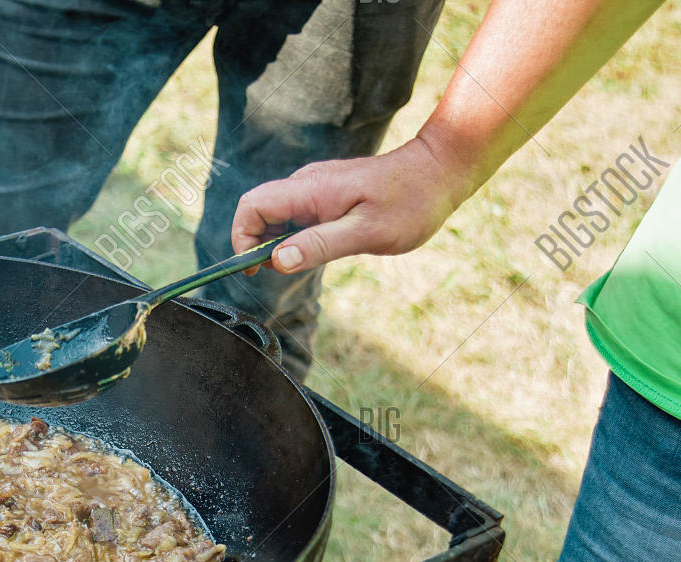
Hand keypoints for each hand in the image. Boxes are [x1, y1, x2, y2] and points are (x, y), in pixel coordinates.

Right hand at [232, 134, 473, 275]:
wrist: (438, 171)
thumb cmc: (409, 202)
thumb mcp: (365, 233)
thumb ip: (319, 245)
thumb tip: (277, 261)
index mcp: (311, 190)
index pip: (252, 206)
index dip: (242, 237)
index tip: (255, 267)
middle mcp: (306, 183)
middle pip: (258, 210)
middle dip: (257, 244)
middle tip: (283, 270)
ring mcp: (315, 186)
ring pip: (275, 214)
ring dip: (276, 242)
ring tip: (305, 260)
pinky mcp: (326, 192)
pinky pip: (295, 213)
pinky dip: (293, 235)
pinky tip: (317, 248)